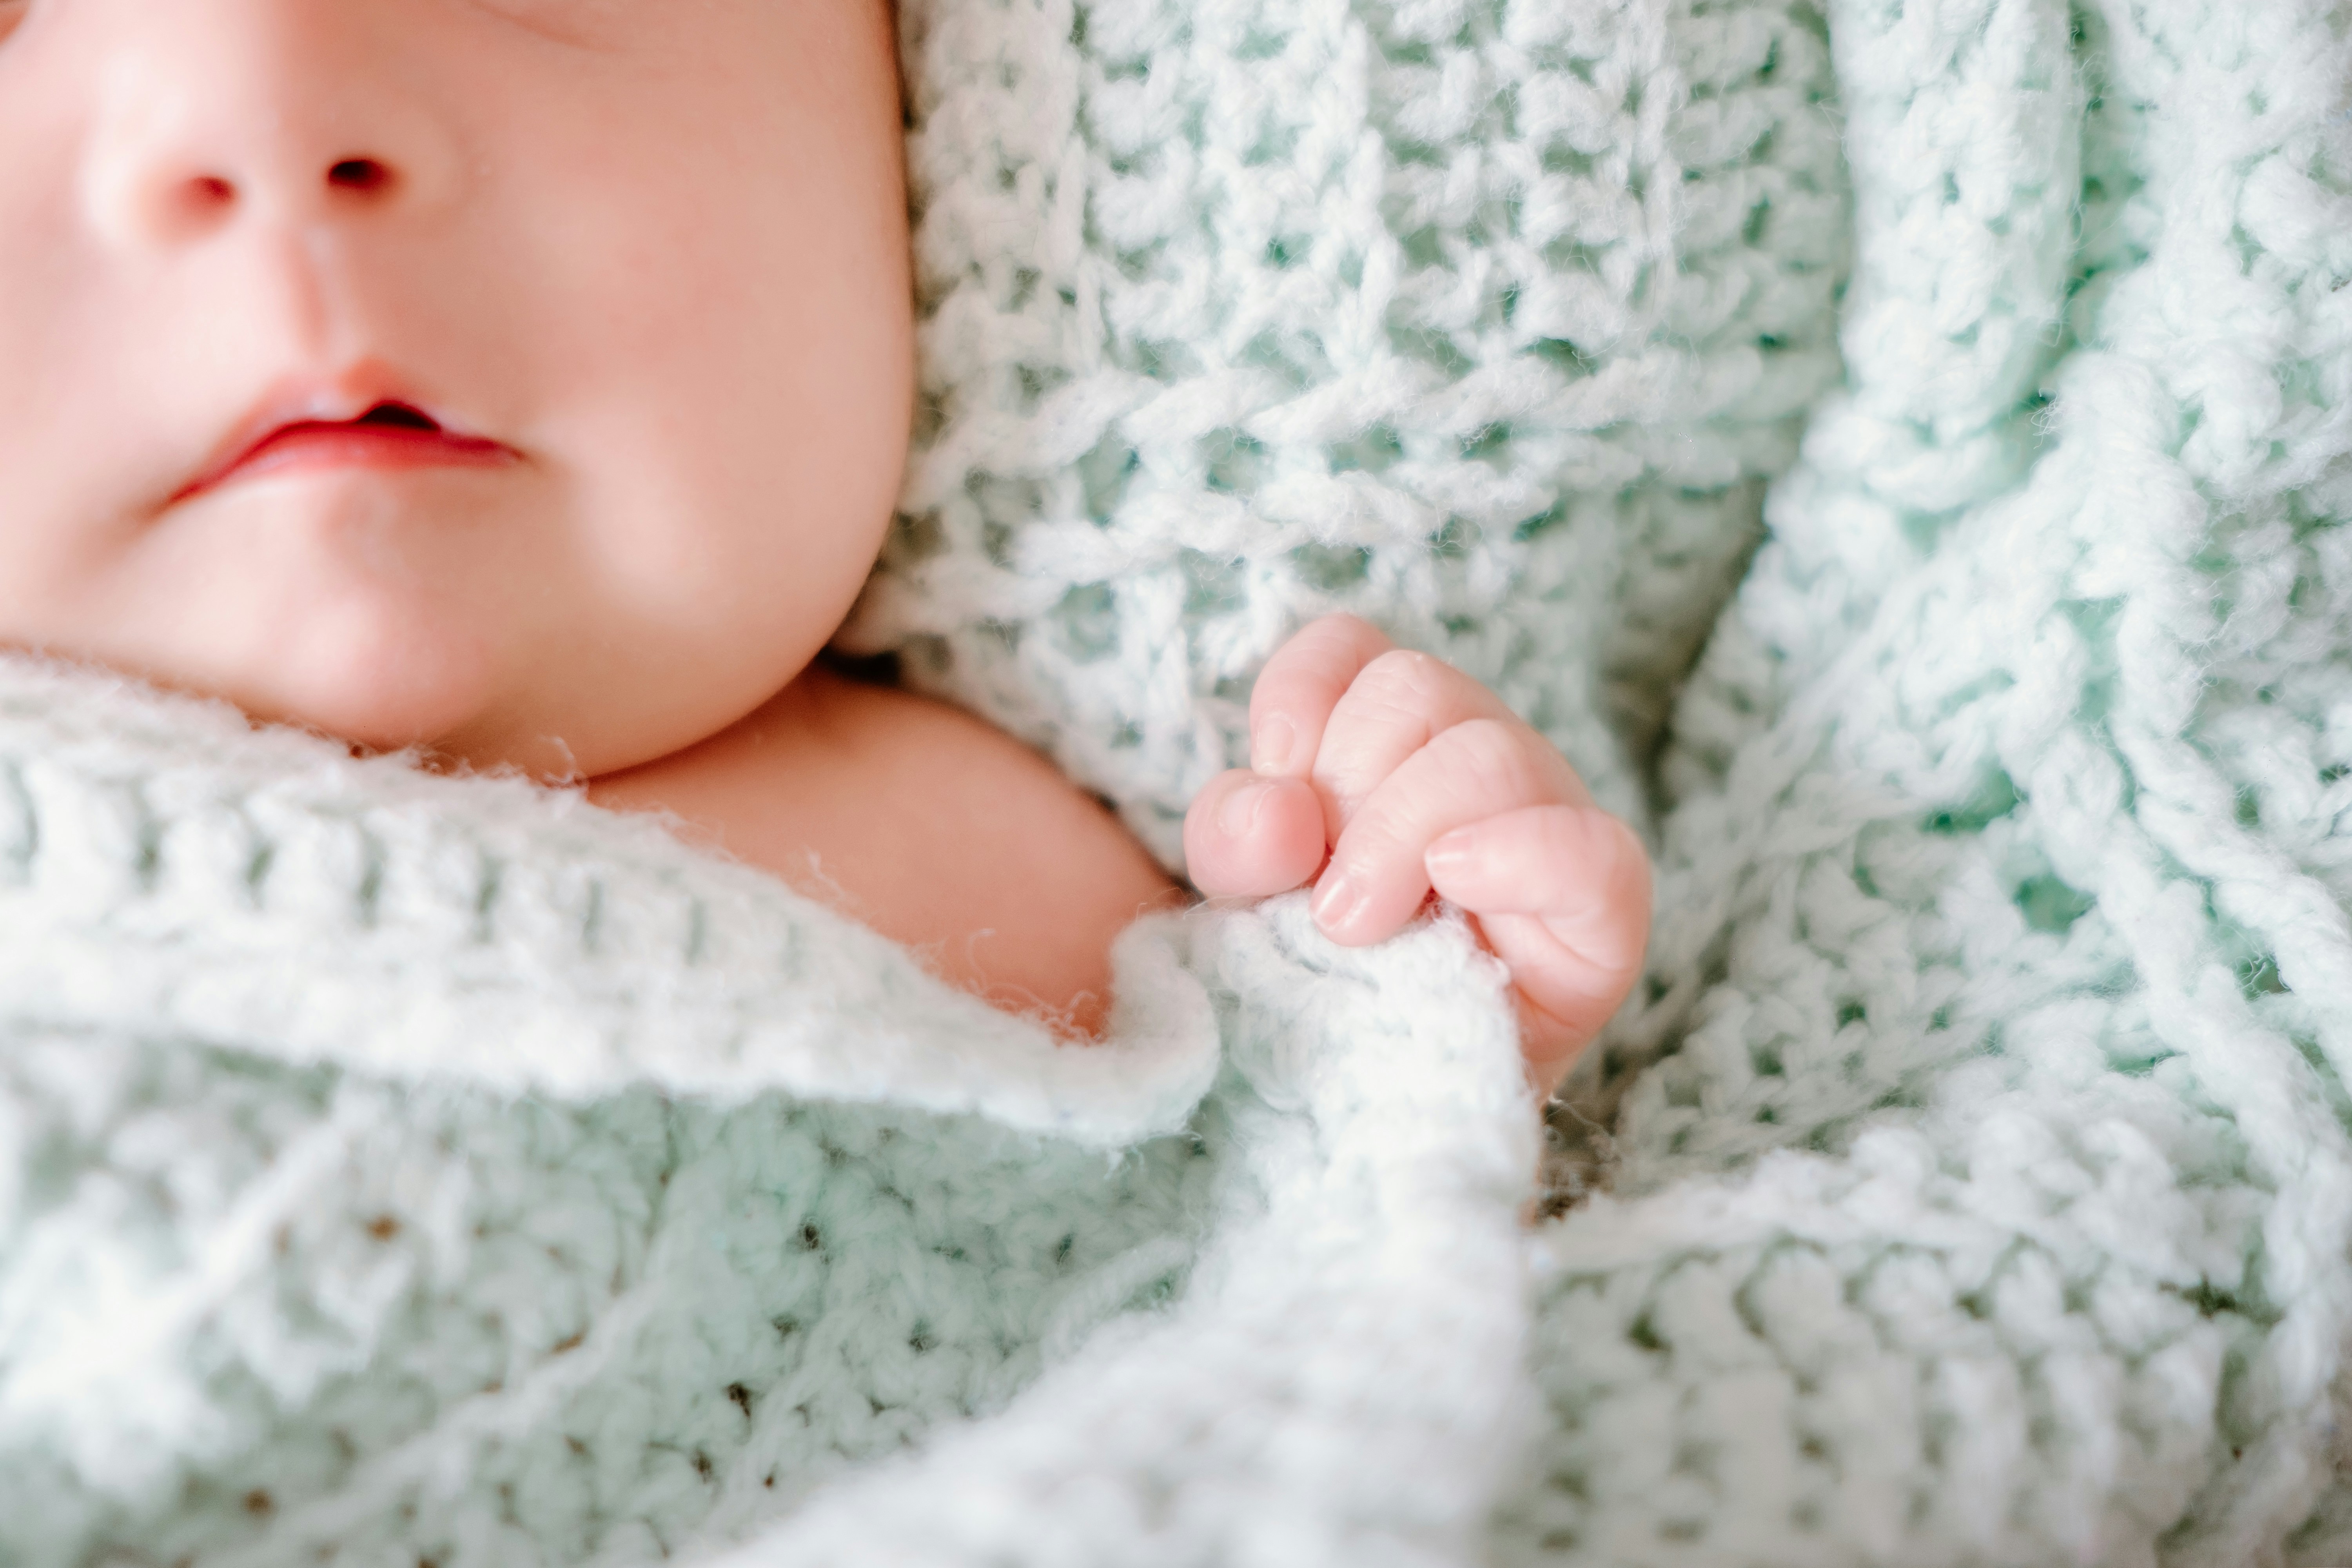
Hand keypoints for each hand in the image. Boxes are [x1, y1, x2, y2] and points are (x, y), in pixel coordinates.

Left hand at [1182, 614, 1649, 1089]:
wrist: (1364, 1116)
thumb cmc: (1314, 991)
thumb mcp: (1243, 902)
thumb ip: (1237, 837)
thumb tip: (1278, 807)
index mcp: (1390, 745)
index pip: (1353, 647)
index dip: (1302, 696)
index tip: (1276, 779)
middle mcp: (1476, 766)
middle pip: (1415, 688)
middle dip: (1345, 780)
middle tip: (1317, 888)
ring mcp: (1546, 832)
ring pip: (1488, 751)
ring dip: (1400, 828)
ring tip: (1353, 922)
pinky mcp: (1600, 919)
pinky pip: (1592, 851)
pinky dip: (1518, 851)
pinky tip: (1455, 878)